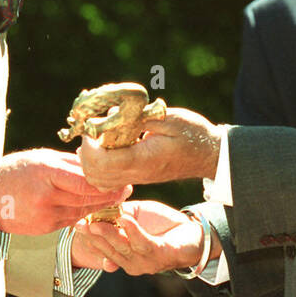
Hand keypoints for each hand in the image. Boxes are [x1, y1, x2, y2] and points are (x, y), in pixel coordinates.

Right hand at [0, 148, 130, 234]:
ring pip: (82, 212)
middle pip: (86, 200)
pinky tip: (94, 207)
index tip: (123, 181)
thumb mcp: (43, 158)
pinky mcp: (44, 229)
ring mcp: (44, 216)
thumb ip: (71, 162)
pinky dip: (84, 214)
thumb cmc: (17, 170)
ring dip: (99, 206)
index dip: (107, 185)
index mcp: (46, 174)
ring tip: (114, 197)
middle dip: (109, 196)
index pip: (84, 183)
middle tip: (126, 190)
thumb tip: (99, 163)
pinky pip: (71, 220)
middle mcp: (46, 198)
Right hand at [71, 200, 207, 275]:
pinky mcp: (160, 255)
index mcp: (123, 255)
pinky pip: (144, 243)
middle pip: (109, 248)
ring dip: (109, 235)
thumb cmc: (160, 225)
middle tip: (81, 223)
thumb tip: (97, 209)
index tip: (75, 223)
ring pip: (123, 248)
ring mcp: (145, 262)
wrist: (190, 233)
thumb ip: (117, 215)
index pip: (101, 246)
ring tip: (97, 222)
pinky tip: (125, 219)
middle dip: (94, 236)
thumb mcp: (134, 217)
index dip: (88, 235)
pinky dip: (134, 231)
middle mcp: (131, 262)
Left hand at [78, 107, 222, 189]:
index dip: (90, 146)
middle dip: (85, 153)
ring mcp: (137, 178)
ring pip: (99, 181)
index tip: (92, 127)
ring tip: (96, 139)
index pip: (103, 162)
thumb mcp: (169, 119)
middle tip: (90, 131)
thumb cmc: (194, 134)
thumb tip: (110, 115)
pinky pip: (109, 180)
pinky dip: (99, 167)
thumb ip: (138, 118)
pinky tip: (106, 148)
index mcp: (144, 159)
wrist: (210, 155)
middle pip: (95, 175)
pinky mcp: (138, 177)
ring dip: (90, 160)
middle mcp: (138, 173)